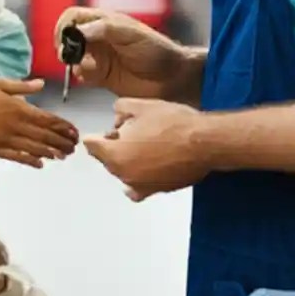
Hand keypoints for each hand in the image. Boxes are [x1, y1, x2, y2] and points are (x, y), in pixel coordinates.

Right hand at [0, 79, 77, 165]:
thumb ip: (21, 86)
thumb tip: (41, 85)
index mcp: (17, 107)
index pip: (47, 119)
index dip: (62, 126)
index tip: (73, 131)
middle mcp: (15, 126)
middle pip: (44, 136)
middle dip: (61, 142)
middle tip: (74, 147)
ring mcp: (5, 140)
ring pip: (34, 148)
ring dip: (51, 153)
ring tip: (63, 156)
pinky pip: (17, 158)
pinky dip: (31, 161)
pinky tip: (41, 164)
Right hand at [54, 6, 193, 94]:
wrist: (173, 78)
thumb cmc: (157, 50)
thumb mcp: (131, 34)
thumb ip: (105, 29)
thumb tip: (79, 31)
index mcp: (104, 22)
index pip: (74, 17)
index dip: (65, 25)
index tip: (65, 38)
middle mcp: (98, 38)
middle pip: (68, 38)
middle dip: (65, 47)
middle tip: (69, 56)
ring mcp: (99, 57)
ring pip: (73, 58)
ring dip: (74, 63)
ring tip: (88, 68)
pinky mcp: (102, 76)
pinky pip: (82, 75)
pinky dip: (82, 76)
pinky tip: (93, 77)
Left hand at [83, 98, 209, 201]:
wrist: (203, 142)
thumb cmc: (173, 124)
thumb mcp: (141, 105)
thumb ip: (120, 108)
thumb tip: (117, 115)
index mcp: (114, 154)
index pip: (91, 145)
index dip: (99, 135)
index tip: (109, 131)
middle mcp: (123, 174)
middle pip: (106, 159)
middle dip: (114, 146)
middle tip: (133, 131)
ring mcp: (140, 185)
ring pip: (123, 171)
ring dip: (128, 160)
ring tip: (148, 144)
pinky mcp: (157, 190)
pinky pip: (139, 187)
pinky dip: (140, 177)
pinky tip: (149, 166)